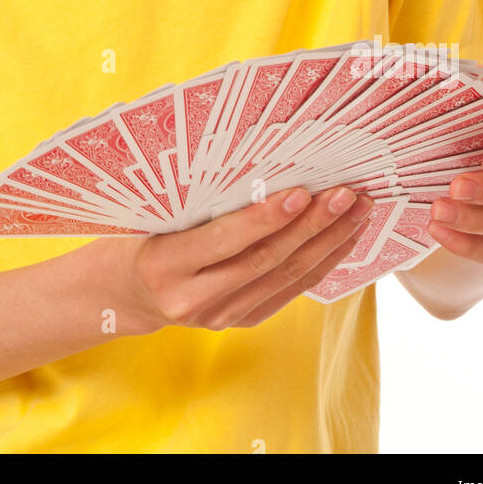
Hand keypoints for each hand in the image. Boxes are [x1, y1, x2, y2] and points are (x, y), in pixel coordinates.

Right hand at [100, 185, 375, 333]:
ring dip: (328, 242)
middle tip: (344, 194)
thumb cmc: (142, 234)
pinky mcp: (241, 321)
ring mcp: (221, 316)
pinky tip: (343, 237)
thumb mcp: (155, 213)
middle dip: (312, 225)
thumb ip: (200, 200)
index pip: (226, 240)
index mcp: (165, 265)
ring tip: (356, 210)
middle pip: (266, 260)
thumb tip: (262, 162)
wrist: (126, 290)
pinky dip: (322, 262)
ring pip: (286, 276)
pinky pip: (290, 289)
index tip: (301, 191)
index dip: (266, 217)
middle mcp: (194, 299)